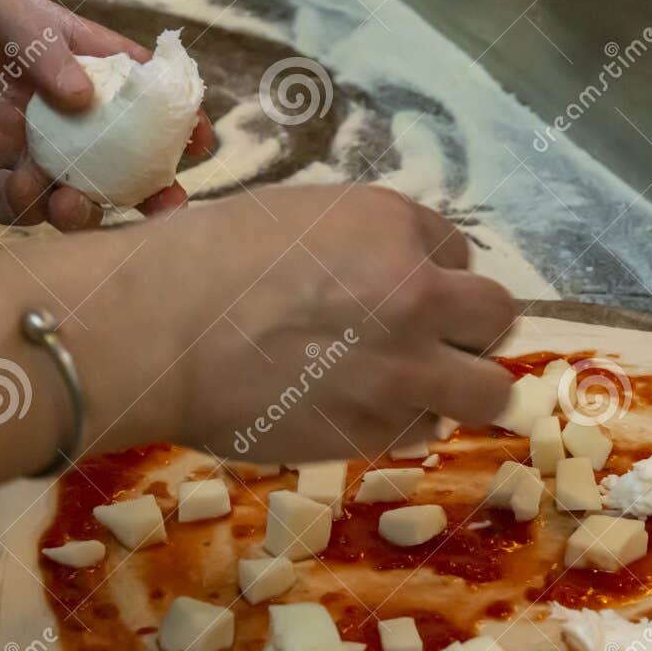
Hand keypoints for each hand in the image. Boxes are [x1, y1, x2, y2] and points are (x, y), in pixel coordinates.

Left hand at [0, 0, 213, 230]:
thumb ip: (33, 40)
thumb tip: (85, 97)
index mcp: (52, 51)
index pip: (126, 83)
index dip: (168, 109)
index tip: (202, 132)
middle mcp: (37, 103)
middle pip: (111, 149)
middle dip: (147, 176)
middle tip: (173, 199)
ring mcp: (5, 144)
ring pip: (71, 187)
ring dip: (93, 203)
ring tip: (88, 204)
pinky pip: (17, 208)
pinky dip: (37, 211)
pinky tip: (39, 197)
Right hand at [80, 186, 518, 462]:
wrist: (154, 333)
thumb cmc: (199, 262)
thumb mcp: (297, 219)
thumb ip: (360, 246)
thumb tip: (383, 276)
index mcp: (393, 227)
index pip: (458, 255)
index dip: (431, 277)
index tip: (397, 294)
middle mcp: (416, 293)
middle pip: (497, 318)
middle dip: (469, 331)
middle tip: (429, 343)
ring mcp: (405, 368)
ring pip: (487, 391)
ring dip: (457, 389)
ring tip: (412, 390)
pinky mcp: (378, 429)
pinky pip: (424, 431)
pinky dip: (402, 425)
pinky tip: (357, 412)